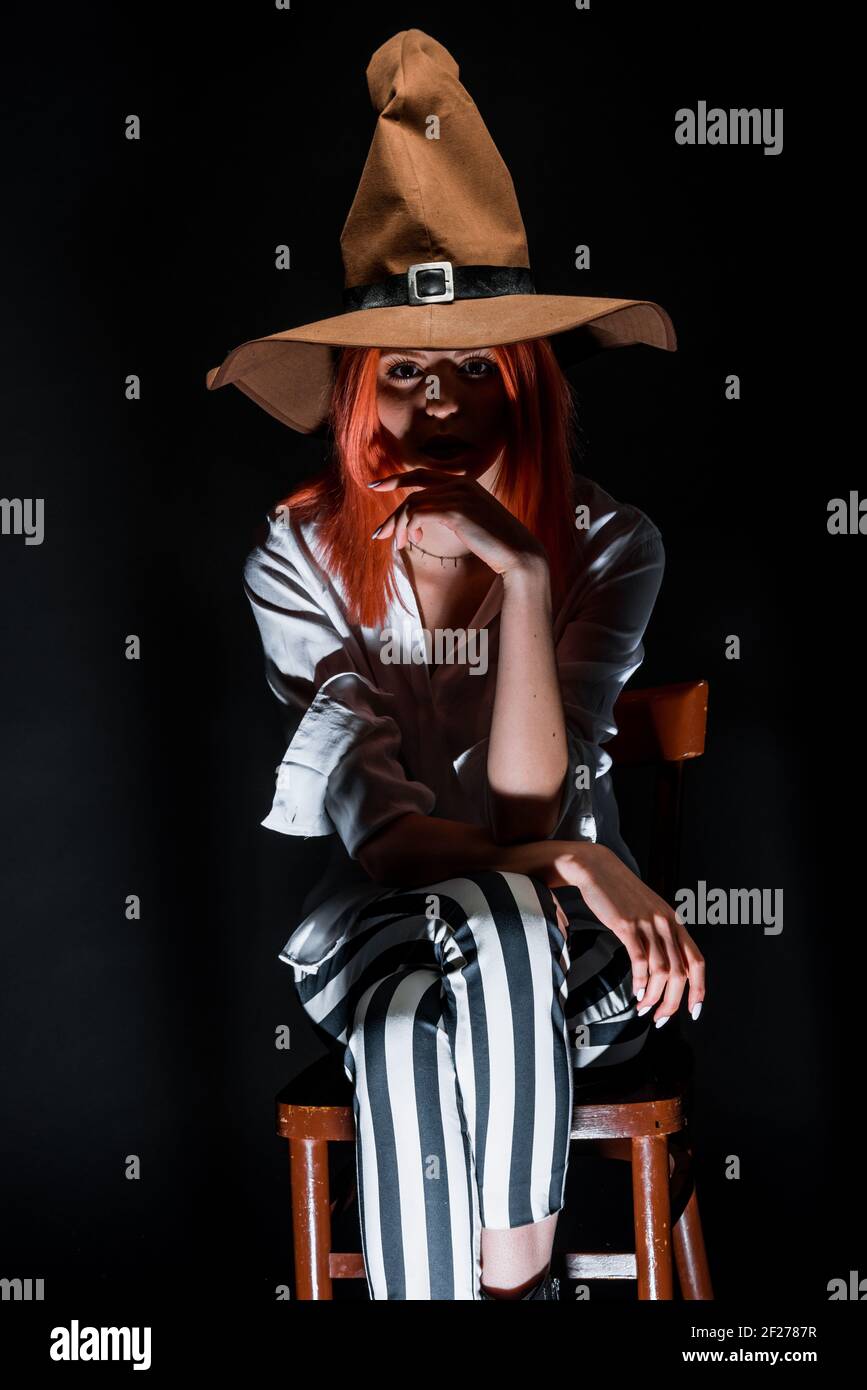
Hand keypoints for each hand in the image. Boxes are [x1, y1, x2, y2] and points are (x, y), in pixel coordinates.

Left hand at [368, 465, 545, 575]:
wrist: (518, 552)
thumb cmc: (495, 542)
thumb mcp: (470, 521)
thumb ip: (450, 512)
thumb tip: (421, 520)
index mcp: (464, 482)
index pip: (422, 474)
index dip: (397, 479)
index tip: (376, 486)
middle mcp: (460, 483)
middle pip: (412, 491)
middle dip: (392, 514)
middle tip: (379, 534)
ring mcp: (458, 495)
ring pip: (412, 505)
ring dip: (400, 528)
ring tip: (400, 546)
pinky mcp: (455, 511)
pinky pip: (417, 515)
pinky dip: (409, 529)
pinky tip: (412, 543)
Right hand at [553, 844, 705, 1024]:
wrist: (596, 868)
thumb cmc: (619, 894)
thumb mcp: (648, 911)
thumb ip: (658, 935)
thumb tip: (663, 969)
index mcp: (674, 922)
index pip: (696, 961)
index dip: (699, 988)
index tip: (693, 1011)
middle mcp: (665, 923)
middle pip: (680, 972)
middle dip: (673, 1002)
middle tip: (661, 1019)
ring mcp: (647, 923)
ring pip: (661, 970)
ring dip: (654, 996)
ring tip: (644, 1009)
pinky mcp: (626, 924)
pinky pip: (639, 959)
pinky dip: (640, 981)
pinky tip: (635, 992)